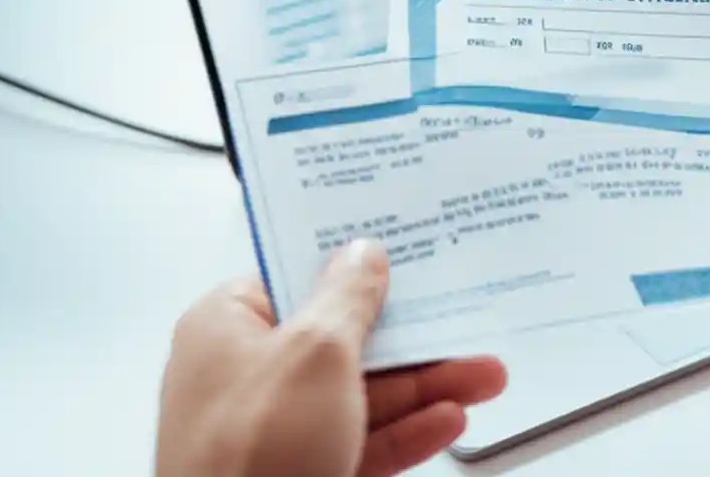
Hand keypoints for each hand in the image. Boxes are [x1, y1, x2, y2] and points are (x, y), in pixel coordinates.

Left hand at [156, 241, 507, 476]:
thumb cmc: (250, 454)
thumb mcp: (316, 352)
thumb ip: (348, 297)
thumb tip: (362, 255)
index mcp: (225, 330)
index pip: (295, 279)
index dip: (350, 267)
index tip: (403, 255)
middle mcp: (245, 377)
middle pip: (342, 341)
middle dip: (412, 338)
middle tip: (464, 323)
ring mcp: (274, 432)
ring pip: (363, 395)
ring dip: (426, 386)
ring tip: (484, 377)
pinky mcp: (301, 472)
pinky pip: (363, 442)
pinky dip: (408, 432)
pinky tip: (448, 420)